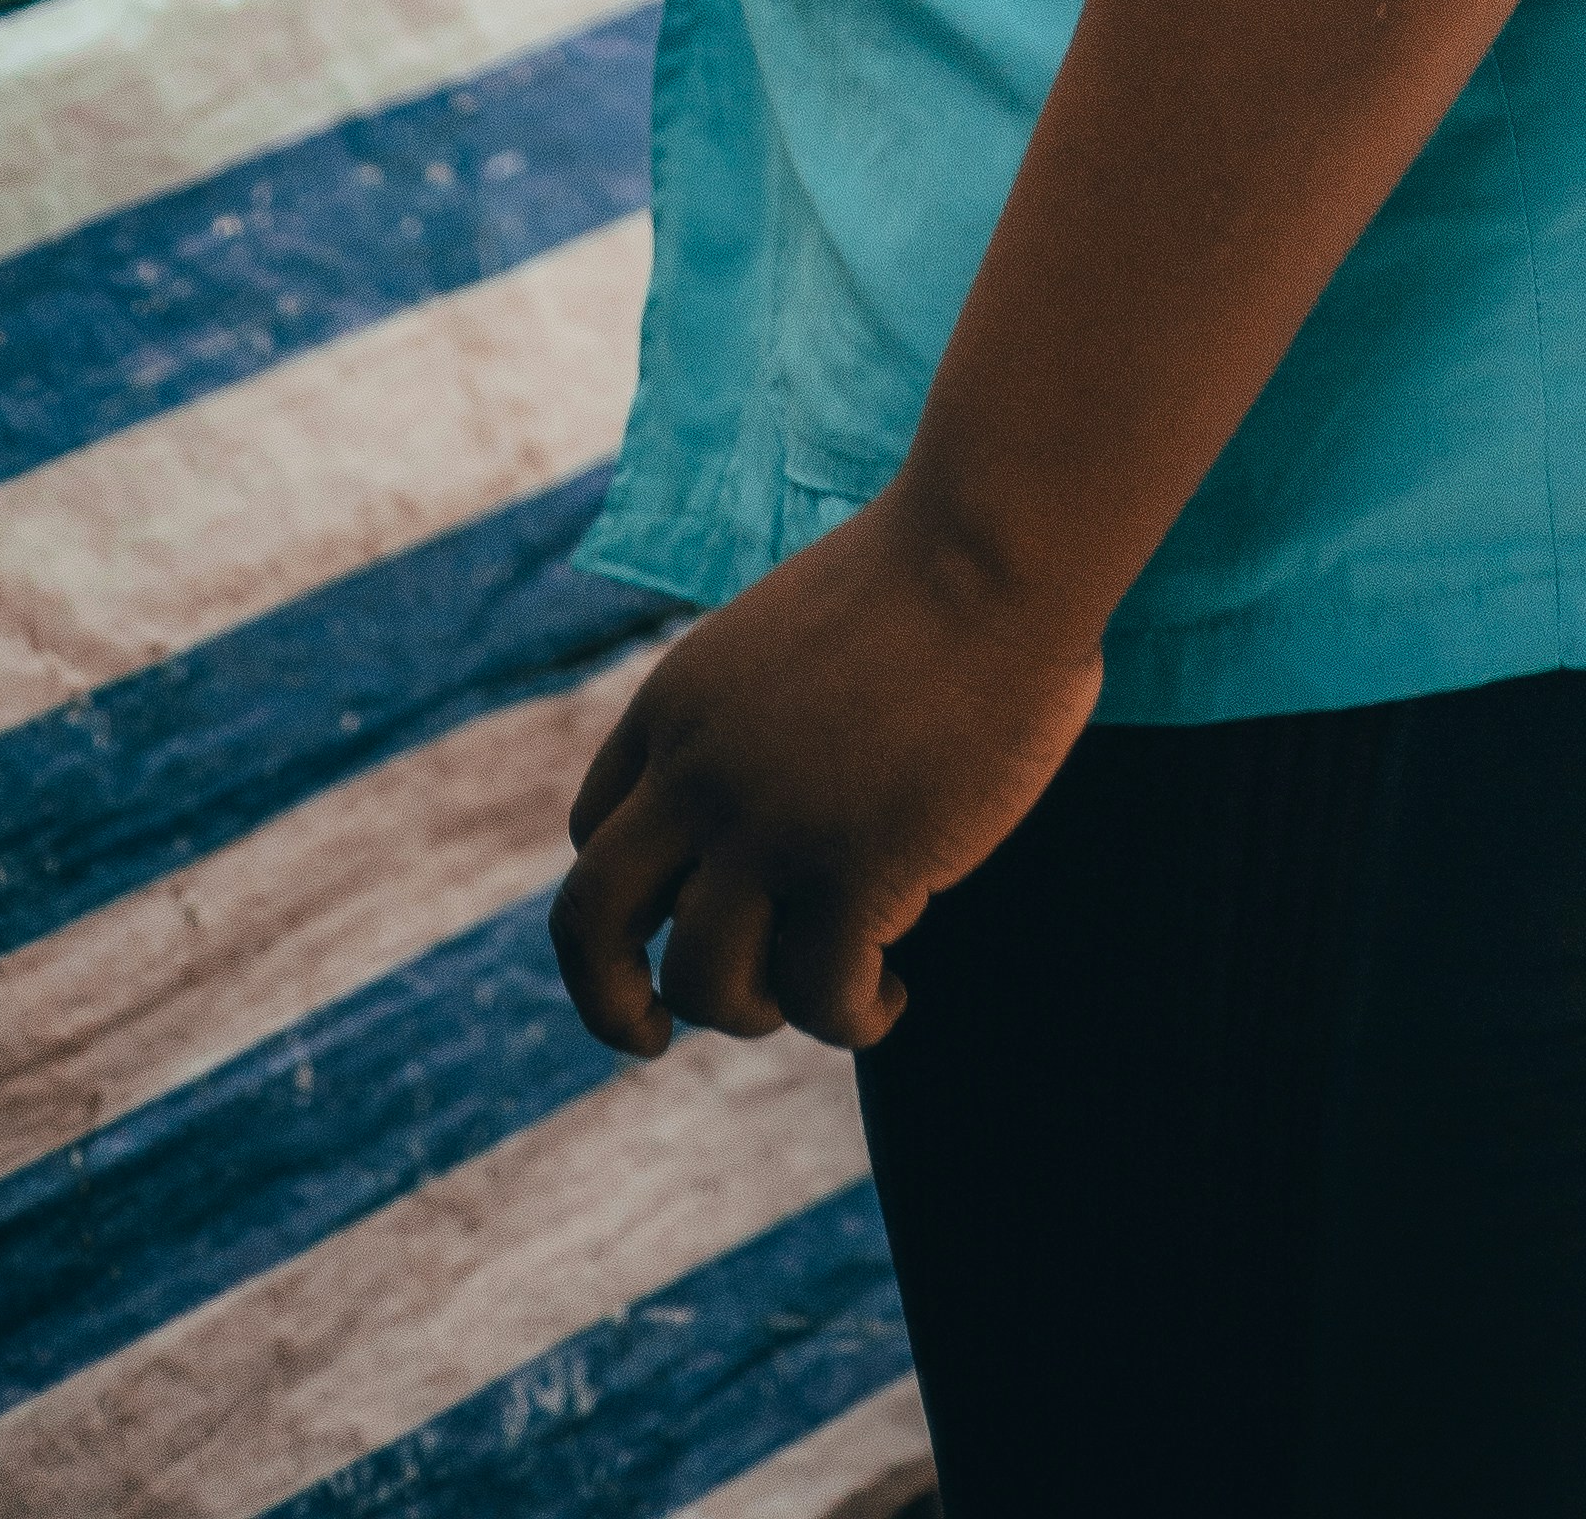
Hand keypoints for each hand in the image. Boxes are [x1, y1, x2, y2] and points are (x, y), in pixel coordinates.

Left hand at [549, 483, 1102, 1058]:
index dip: (631, 893)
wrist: (996, 550)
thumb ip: (752, 718)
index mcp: (675, 706)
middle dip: (607, 1000)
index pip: (592, 831)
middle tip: (650, 1036)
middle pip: (589, 923)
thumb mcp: (784, 634)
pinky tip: (892, 993)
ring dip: (757, 1011)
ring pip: (705, 985)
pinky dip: (854, 1017)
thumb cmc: (928, 574)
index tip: (679, 917)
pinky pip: (823, 998)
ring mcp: (770, 830)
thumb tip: (773, 801)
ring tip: (825, 994)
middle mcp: (698, 776)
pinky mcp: (856, 873)